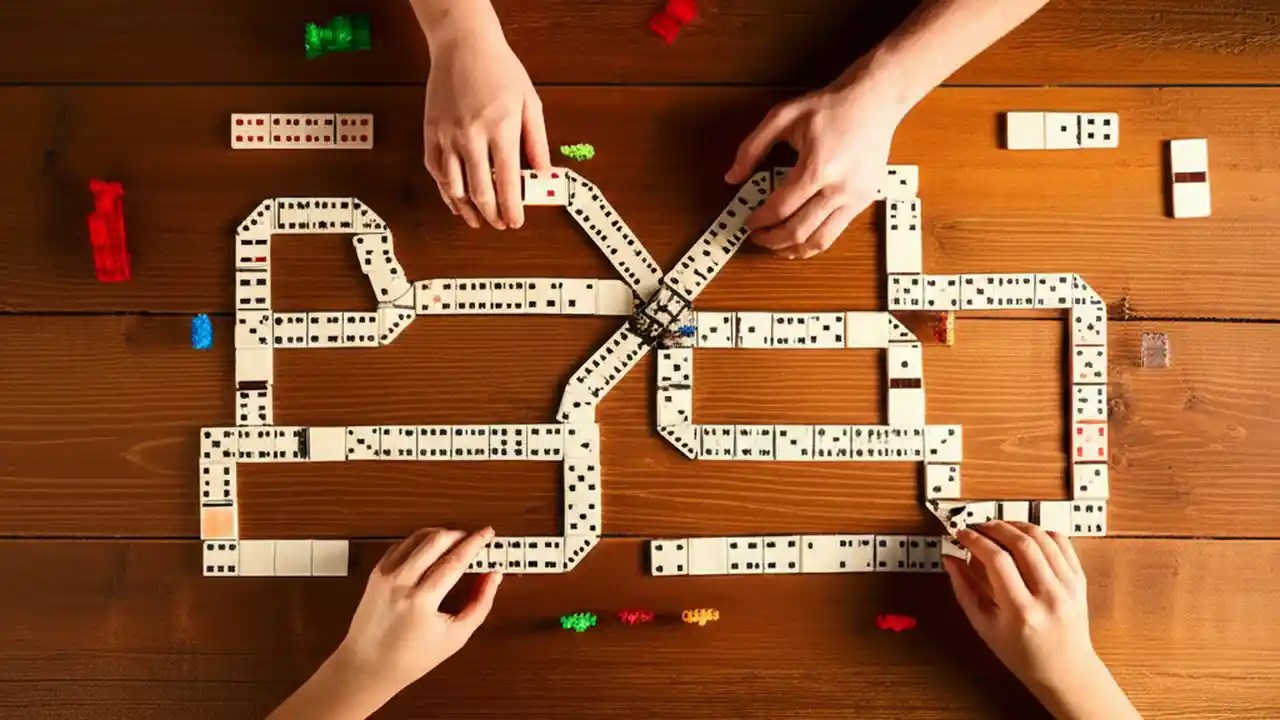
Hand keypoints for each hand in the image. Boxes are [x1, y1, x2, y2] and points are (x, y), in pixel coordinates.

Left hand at [334, 527, 501, 699]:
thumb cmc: (410, 658)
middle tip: (472, 538)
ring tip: (453, 542)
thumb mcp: (455, 637)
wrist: (368, 666)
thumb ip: (480, 603)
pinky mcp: (376, 573)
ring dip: (440, 534)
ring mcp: (385, 575)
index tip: (487, 534)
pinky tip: (429, 549)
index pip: (455, 560)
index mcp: (421, 601)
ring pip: (417, 537)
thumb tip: (493, 577)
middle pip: (436, 540)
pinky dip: (419, 541)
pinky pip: (401, 545)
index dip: (475, 543)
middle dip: (459, 534)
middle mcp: (400, 583)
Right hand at [423, 24, 548, 229]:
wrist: (462, 44)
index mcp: (501, 130)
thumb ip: (537, 142)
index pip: (508, 184)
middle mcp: (472, 137)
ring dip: (467, 210)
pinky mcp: (430, 133)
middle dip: (492, 215)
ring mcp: (447, 136)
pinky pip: (436, 172)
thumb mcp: (530, 103)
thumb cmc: (500, 70)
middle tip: (500, 224)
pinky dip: (446, 191)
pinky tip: (456, 199)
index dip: (512, 210)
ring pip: (454, 188)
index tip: (516, 223)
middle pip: (481, 192)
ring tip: (478, 219)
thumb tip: (543, 174)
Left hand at [725, 74, 902, 258]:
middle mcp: (839, 188)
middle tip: (757, 237)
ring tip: (776, 247)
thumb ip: (752, 146)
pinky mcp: (865, 200)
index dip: (760, 220)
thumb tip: (731, 177)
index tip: (749, 222)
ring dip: (793, 249)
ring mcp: (856, 197)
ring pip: (820, 241)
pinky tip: (800, 238)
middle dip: (771, 240)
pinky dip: (814, 241)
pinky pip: (836, 232)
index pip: (781, 207)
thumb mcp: (783, 116)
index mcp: (818, 167)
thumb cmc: (830, 106)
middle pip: (798, 231)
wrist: (875, 100)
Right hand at [946, 521, 1140, 718]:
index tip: (962, 535)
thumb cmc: (1023, 655)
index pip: (997, 560)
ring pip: (1042, 537)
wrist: (1064, 670)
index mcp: (1022, 612)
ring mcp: (1068, 587)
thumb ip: (965, 590)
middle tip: (978, 527)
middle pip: (1022, 543)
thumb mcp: (985, 627)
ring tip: (999, 529)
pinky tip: (1025, 537)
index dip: (975, 541)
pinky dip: (1041, 532)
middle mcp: (1049, 596)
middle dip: (995, 527)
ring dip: (1016, 526)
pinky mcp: (1079, 580)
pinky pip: (1062, 543)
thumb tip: (950, 560)